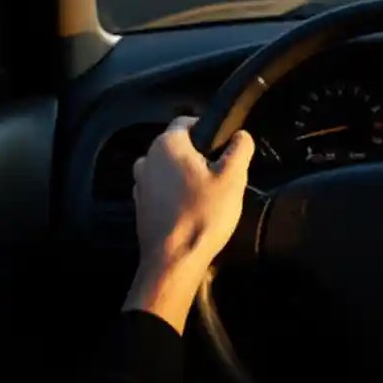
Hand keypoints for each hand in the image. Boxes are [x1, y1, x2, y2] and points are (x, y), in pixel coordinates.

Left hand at [122, 116, 253, 332]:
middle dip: (198, 157)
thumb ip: (240, 149)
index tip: (224, 149)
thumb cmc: (203, 215)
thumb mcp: (233, 178)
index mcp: (167, 144)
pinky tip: (191, 211)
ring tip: (206, 196)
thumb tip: (241, 135)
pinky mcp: (140, 207)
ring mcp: (140, 184)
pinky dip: (174, 195)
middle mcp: (147, 159)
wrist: (173, 261)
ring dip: (185, 177)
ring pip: (168, 169)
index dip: (208, 131)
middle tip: (220, 177)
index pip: (187, 122)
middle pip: (178, 147)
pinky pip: (161, 191)